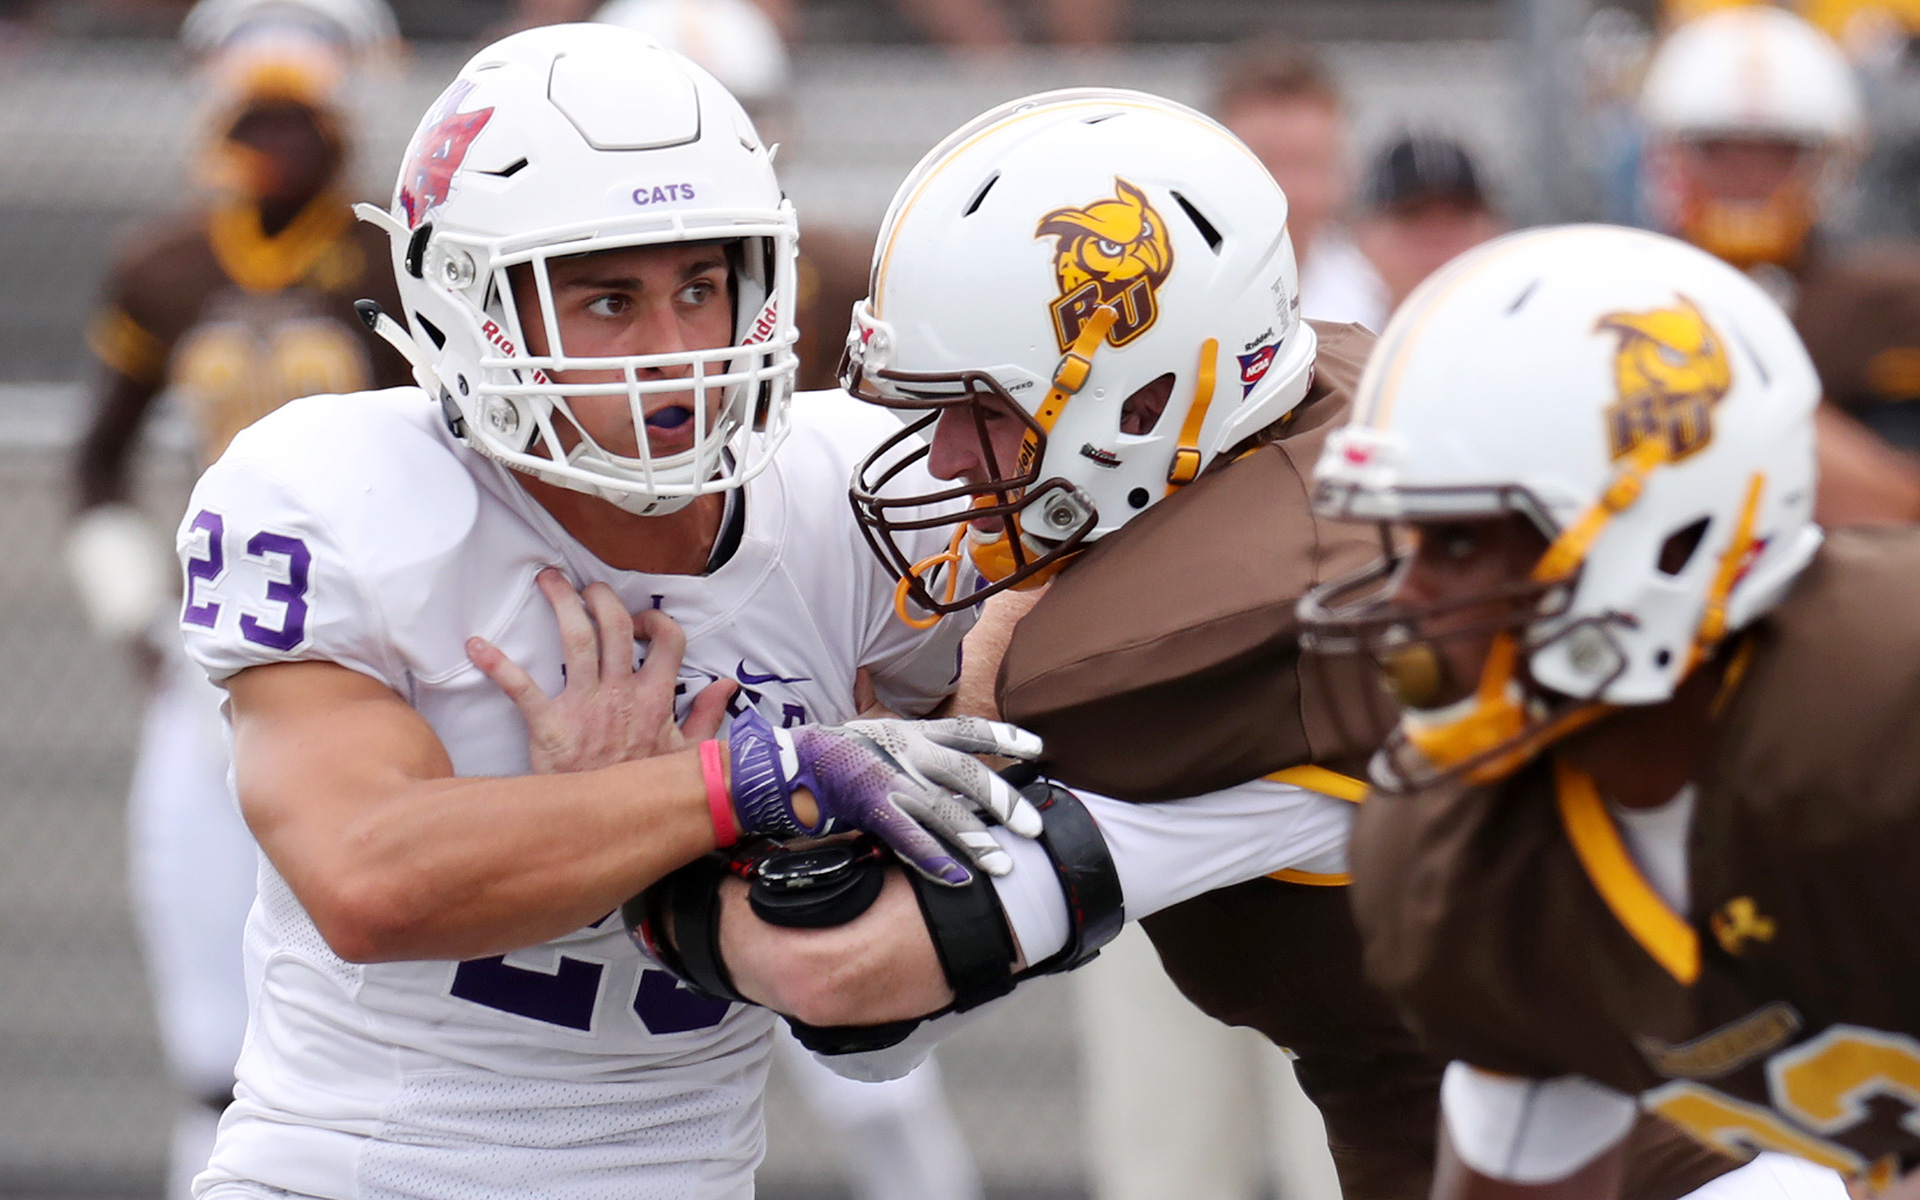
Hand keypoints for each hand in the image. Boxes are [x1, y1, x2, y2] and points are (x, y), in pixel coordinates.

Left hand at [468, 568, 735, 773]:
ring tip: (548, 580)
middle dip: (601, 596)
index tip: (644, 621)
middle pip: (616, 626)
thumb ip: (708, 717)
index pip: (668, 641)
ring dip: (562, 603)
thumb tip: (727, 685)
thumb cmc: (642, 790)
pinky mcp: (550, 726)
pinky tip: (476, 646)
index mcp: (655, 699)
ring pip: (577, 639)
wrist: (609, 829)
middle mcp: (621, 694)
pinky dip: (497, 664)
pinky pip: (521, 688)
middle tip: (588, 587)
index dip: (657, 622)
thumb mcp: (686, 755)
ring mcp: (585, 707)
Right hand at [728, 710, 1043, 885]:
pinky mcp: (871, 806)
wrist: (782, 762)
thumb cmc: (825, 750)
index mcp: (909, 731)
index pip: (967, 730)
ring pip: (944, 810)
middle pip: (967, 774)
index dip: (1003, 736)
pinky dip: (935, 858)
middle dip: (1002, 801)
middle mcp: (908, 752)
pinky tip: (958, 878)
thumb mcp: (869, 730)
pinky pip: (910, 837)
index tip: (1037, 746)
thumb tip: (923, 739)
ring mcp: (891, 779)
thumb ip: (899, 734)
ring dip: (975, 839)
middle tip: (1032, 826)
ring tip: (1003, 864)